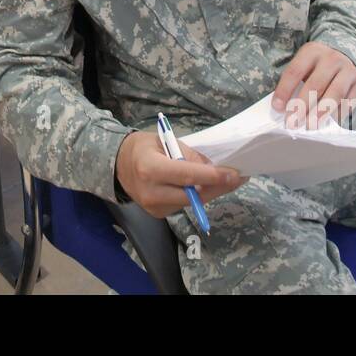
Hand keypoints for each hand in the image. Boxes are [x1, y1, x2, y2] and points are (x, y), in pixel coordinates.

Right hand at [115, 130, 245, 218]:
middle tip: (238, 178)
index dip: (212, 176)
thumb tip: (213, 168)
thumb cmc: (141, 147)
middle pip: (193, 194)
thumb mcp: (164, 141)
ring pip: (191, 202)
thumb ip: (188, 155)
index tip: (234, 174)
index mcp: (150, 168)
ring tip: (227, 180)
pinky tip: (205, 186)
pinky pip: (183, 205)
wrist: (117, 165)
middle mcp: (151, 192)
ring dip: (210, 191)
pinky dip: (196, 196)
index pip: (187, 175)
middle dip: (218, 187)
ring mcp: (154, 207)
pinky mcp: (158, 214)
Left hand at [272, 42, 355, 129]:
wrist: (348, 50)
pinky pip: (349, 101)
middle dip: (302, 106)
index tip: (277, 107)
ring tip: (310, 125)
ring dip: (320, 113)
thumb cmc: (319, 63)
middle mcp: (331, 59)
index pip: (295, 72)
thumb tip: (283, 107)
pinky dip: (338, 113)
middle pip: (315, 85)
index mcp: (312, 51)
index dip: (284, 90)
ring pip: (334, 94)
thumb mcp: (305, 63)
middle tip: (292, 122)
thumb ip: (295, 81)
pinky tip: (329, 121)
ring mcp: (348, 70)